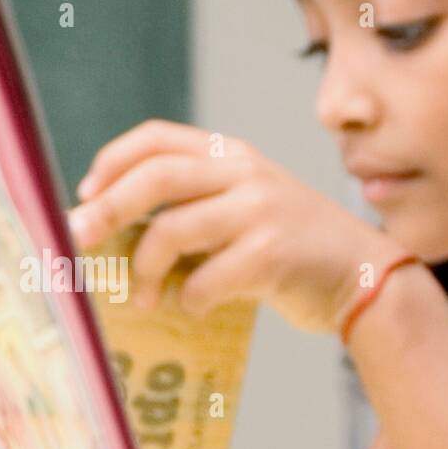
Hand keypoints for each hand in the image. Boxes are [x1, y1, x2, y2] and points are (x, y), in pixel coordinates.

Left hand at [67, 120, 405, 331]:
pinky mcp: (270, 255)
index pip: (158, 139)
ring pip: (171, 232)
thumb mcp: (253, 208)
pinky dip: (188, 301)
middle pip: (154, 178)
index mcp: (236, 156)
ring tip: (145, 298)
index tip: (85, 194)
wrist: (368, 278)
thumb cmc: (299, 252)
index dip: (112, 162)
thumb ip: (201, 205)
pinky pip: (203, 280)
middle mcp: (246, 174)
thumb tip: (118, 229)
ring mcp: (260, 212)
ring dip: (146, 272)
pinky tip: (195, 309)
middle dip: (107, 211)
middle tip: (80, 241)